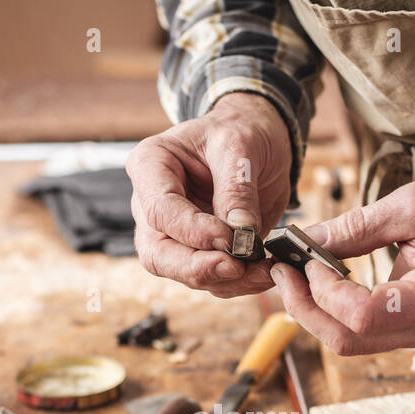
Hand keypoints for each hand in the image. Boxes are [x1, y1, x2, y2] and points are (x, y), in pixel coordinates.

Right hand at [127, 93, 291, 297]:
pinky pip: (210, 278)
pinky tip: (264, 273)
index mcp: (150, 166)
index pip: (160, 210)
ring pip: (182, 272)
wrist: (258, 140)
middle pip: (158, 253)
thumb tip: (240, 232)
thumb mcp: (241, 144)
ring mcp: (172, 232)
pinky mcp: (197, 251)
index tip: (230, 237)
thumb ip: (237, 188)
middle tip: (235, 269)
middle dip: (197, 268)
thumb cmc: (241, 130)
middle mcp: (152, 204)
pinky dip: (237, 282)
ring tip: (263, 271)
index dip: (193, 231)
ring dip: (223, 280)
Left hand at [270, 172, 414, 354]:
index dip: (326, 292)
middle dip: (306, 308)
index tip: (307, 260)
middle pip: (348, 340)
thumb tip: (305, 240)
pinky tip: (316, 283)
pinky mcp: (407, 328)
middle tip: (283, 271)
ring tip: (293, 274)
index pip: (363, 316)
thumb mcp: (412, 204)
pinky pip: (359, 332)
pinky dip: (330, 311)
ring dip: (313, 312)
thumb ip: (357, 227)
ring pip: (348, 342)